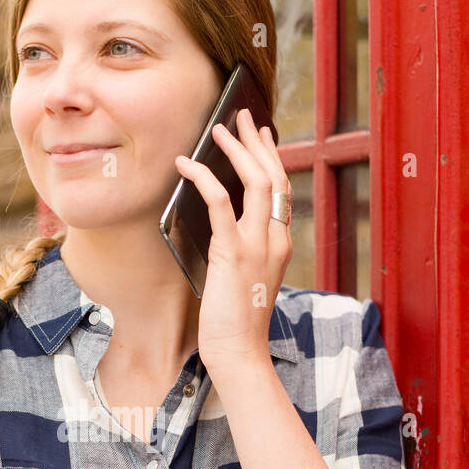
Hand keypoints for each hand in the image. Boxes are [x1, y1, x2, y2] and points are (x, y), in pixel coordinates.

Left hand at [174, 106, 292, 377]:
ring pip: (255, 181)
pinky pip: (220, 202)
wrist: (239, 352)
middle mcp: (275, 239)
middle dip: (257, 142)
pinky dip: (203, 177)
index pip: (281, 191)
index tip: (261, 137)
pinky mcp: (233, 252)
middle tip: (242, 117)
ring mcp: (258, 245)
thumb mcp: (244, 279)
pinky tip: (187, 164)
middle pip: (274, 176)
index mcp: (280, 245)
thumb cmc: (235, 323)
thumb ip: (240, 250)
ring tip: (218, 129)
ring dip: (236, 149)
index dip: (271, 159)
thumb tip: (218, 225)